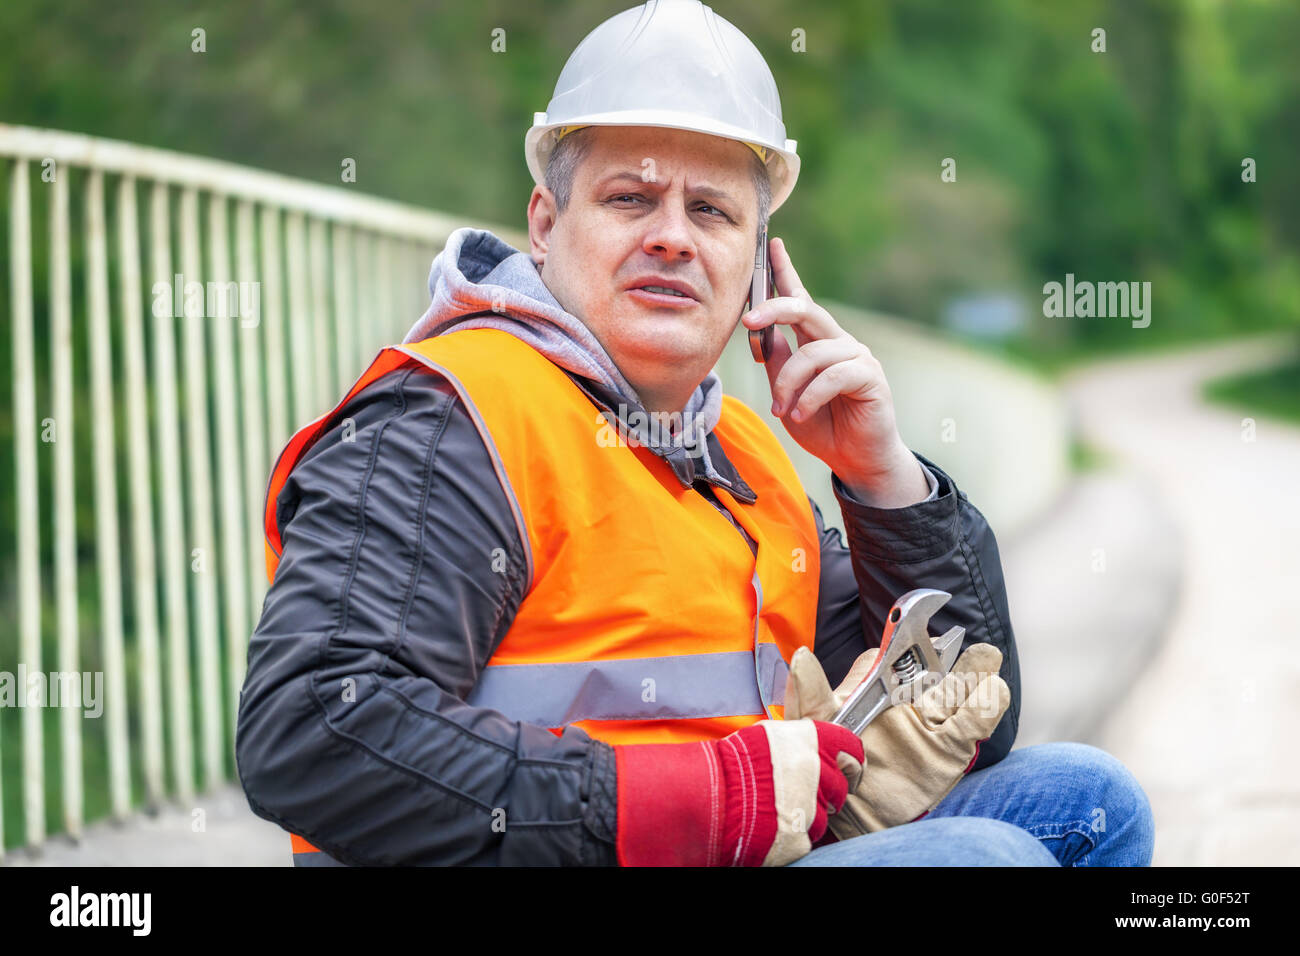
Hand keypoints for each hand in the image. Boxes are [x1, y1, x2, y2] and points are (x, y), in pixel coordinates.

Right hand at [614, 719, 864, 865]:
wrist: (708, 798)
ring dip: (809, 814)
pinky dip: (795, 834)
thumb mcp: (768, 735)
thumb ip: (800, 737)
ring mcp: (810, 808)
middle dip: (828, 790)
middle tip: (805, 791)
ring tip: (780, 808)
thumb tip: (815, 731)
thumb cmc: (732, 762)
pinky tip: (775, 825)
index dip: (851, 758)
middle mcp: (817, 773)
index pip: (851, 747)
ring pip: (825, 815)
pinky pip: (809, 838)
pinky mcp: (800, 838)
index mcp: (811, 742)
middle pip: (841, 786)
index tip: (848, 765)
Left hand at [741, 237, 926, 505]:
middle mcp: (838, 341)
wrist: (855, 459)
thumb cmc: (821, 425)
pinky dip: (810, 396)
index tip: (772, 244)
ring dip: (788, 384)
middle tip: (748, 321)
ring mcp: (857, 356)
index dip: (786, 271)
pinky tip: (801, 414)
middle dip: (774, 309)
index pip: (800, 299)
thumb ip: (777, 364)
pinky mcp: (871, 376)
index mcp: (816, 341)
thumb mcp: (787, 393)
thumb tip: (759, 335)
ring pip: (812, 353)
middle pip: (806, 309)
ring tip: (782, 410)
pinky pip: (833, 376)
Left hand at [783, 643, 1009, 835]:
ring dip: (974, 672)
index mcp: (868, 693)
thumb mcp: (812, 730)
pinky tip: (993, 690)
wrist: (848, 823)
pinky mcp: (948, 754)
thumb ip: (810, 696)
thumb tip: (802, 658)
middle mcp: (902, 706)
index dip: (900, 642)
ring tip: (986, 655)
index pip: (888, 658)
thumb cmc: (825, 771)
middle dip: (947, 651)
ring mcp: (927, 728)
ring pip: (957, 692)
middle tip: (959, 636)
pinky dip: (985, 707)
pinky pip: (970, 727)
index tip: (910, 626)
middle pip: (931, 669)